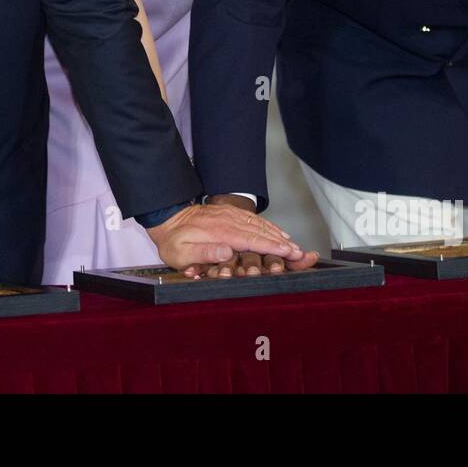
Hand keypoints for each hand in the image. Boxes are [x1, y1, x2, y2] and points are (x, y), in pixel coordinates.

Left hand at [144, 198, 306, 270]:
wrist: (166, 217)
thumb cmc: (173, 240)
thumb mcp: (181, 253)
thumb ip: (204, 253)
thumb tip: (228, 252)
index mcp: (220, 232)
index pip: (252, 240)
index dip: (273, 247)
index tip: (289, 252)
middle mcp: (228, 220)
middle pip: (261, 232)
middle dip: (282, 242)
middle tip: (300, 253)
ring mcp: (230, 215)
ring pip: (260, 224)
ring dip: (278, 234)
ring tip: (294, 245)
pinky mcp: (229, 213)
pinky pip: (253, 218)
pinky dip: (268, 225)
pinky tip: (277, 232)